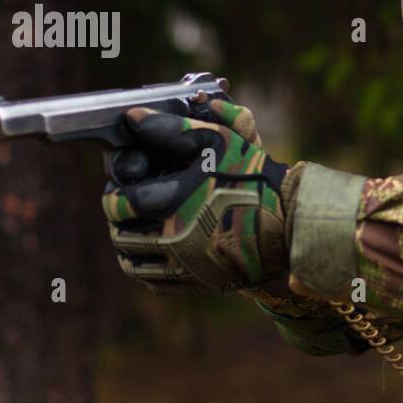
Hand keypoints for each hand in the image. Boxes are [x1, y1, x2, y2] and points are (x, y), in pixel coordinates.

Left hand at [101, 99, 289, 292]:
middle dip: (119, 220)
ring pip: (133, 263)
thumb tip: (133, 119)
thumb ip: (171, 129)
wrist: (289, 221)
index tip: (121, 185)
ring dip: (129, 246)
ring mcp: (185, 266)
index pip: (116, 205)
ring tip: (139, 229)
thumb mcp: (215, 142)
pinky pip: (156, 283)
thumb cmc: (251, 177)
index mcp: (170, 204)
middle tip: (129, 206)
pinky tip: (157, 251)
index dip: (113, 193)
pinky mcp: (198, 283)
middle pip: (120, 236)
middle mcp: (172, 240)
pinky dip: (148, 268)